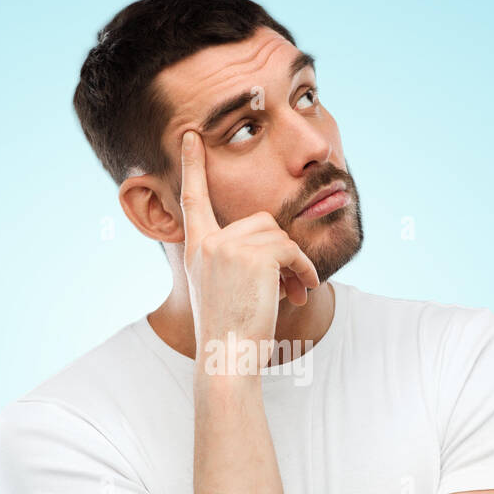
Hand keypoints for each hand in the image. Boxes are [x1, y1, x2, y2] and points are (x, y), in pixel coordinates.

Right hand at [179, 129, 319, 355]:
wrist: (228, 357)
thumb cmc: (231, 332)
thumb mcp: (226, 289)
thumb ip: (239, 258)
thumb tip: (279, 243)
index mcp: (196, 249)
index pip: (193, 200)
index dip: (192, 166)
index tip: (190, 136)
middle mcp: (207, 243)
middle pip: (260, 221)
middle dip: (281, 251)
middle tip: (292, 284)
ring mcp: (228, 246)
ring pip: (279, 235)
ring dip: (295, 264)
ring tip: (296, 292)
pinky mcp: (253, 255)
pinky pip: (291, 250)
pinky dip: (303, 270)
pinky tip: (301, 291)